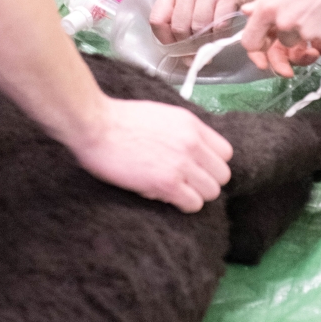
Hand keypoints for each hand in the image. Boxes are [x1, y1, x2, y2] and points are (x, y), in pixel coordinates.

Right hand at [71, 97, 231, 211]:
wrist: (95, 125)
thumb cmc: (118, 120)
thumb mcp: (160, 116)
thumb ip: (180, 132)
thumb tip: (188, 152)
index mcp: (191, 124)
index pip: (225, 152)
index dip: (211, 165)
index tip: (198, 169)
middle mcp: (192, 142)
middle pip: (222, 175)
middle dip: (206, 182)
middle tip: (186, 184)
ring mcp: (182, 163)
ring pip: (211, 192)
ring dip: (195, 195)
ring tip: (175, 192)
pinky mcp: (167, 182)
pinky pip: (193, 204)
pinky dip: (183, 205)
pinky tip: (167, 199)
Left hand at [150, 0, 259, 44]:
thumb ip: (179, 17)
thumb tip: (183, 55)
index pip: (158, 19)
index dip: (165, 39)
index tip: (174, 48)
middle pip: (179, 27)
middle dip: (187, 45)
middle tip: (195, 51)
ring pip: (199, 28)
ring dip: (204, 41)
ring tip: (209, 41)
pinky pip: (219, 25)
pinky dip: (219, 35)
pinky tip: (220, 34)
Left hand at [240, 0, 320, 74]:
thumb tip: (248, 11)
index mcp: (269, 8)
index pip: (251, 41)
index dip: (257, 44)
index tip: (265, 41)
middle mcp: (286, 23)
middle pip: (283, 40)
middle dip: (291, 30)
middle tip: (305, 11)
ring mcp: (308, 32)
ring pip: (304, 42)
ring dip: (310, 31)